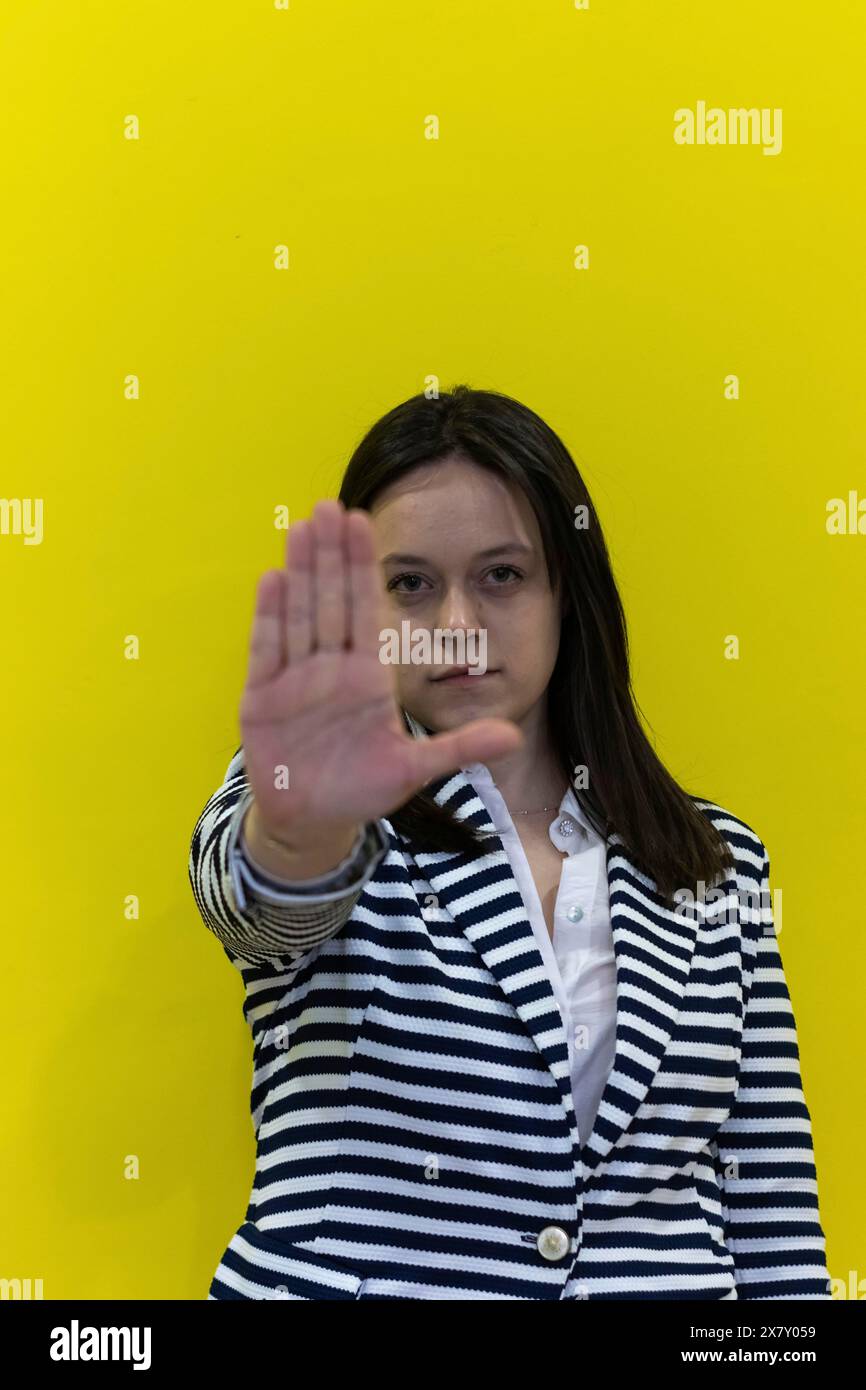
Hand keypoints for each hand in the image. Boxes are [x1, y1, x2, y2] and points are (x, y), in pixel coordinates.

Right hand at [239, 498, 522, 846]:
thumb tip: (516, 739)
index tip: (365, 522)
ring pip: (299, 615)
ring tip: (302, 527)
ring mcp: (296, 679)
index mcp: (368, 676)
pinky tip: (273, 578)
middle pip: (332, 601)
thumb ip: (461, 749)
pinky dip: (269, 618)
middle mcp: (332, 668)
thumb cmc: (364, 787)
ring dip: (300, 572)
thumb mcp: (415, 768)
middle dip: (331, 555)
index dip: (363, 568)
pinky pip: (268, 650)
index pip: (367, 610)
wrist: (314, 819)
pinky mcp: (263, 698)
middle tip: (331, 506)